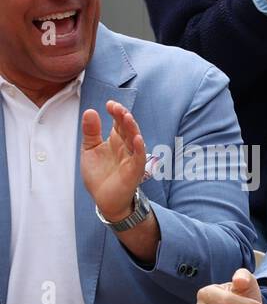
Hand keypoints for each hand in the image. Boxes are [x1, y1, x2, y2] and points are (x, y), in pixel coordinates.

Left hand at [81, 100, 145, 222]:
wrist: (104, 199)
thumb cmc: (99, 175)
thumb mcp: (90, 149)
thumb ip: (91, 132)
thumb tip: (90, 111)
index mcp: (116, 140)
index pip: (119, 122)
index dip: (116, 112)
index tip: (109, 104)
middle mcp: (125, 147)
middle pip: (127, 128)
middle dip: (123, 117)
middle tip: (116, 107)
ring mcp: (131, 158)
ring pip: (135, 140)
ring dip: (132, 128)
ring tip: (126, 117)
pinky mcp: (134, 171)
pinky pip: (139, 158)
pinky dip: (140, 148)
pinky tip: (137, 139)